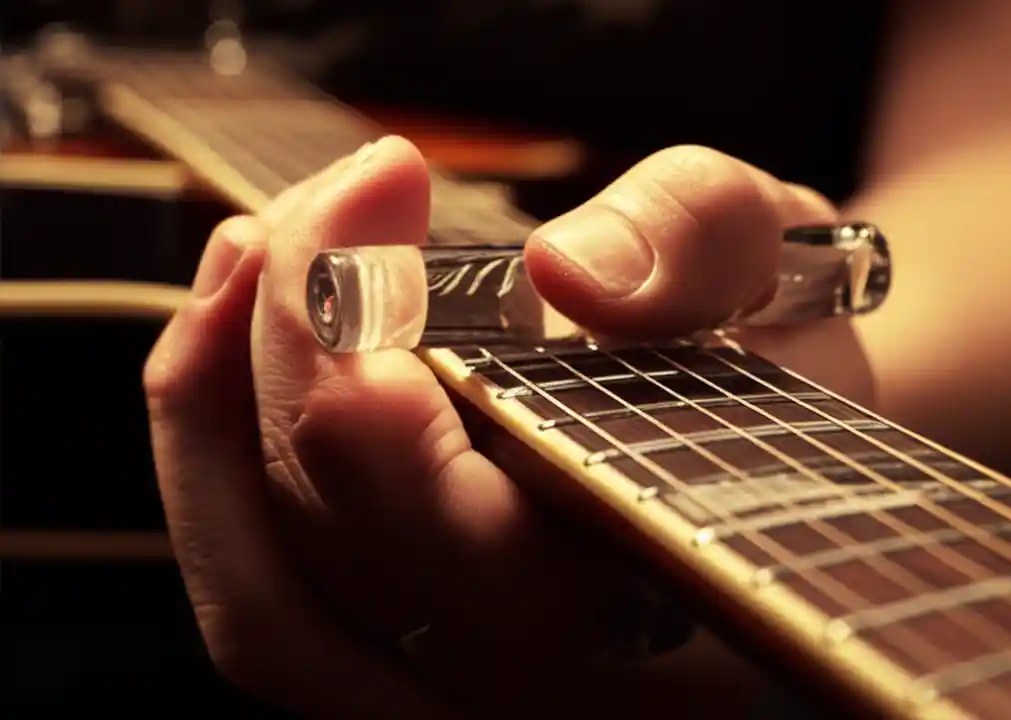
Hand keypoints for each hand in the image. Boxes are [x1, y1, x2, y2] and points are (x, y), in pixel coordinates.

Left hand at [144, 137, 873, 717]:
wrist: (781, 431)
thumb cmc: (776, 347)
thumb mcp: (778, 253)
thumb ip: (702, 240)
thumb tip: (572, 275)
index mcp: (672, 588)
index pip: (468, 530)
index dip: (365, 347)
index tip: (383, 186)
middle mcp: (566, 679)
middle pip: (347, 549)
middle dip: (292, 339)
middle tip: (338, 199)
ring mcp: (476, 687)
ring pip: (270, 610)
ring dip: (214, 421)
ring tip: (256, 256)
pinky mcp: (412, 661)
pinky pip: (269, 608)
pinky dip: (218, 477)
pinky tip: (238, 349)